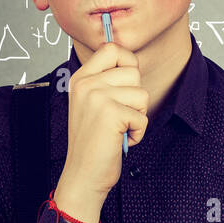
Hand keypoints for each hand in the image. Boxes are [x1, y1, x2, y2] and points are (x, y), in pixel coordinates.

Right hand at [55, 41, 147, 219]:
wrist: (83, 174)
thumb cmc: (94, 141)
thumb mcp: (92, 103)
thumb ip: (107, 81)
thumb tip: (131, 62)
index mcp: (80, 78)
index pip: (112, 48)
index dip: (127, 62)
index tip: (125, 85)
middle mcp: (86, 83)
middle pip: (133, 71)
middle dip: (135, 97)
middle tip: (119, 116)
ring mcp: (97, 96)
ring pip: (142, 94)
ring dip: (138, 115)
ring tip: (118, 128)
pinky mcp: (111, 113)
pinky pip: (143, 116)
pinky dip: (138, 132)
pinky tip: (120, 139)